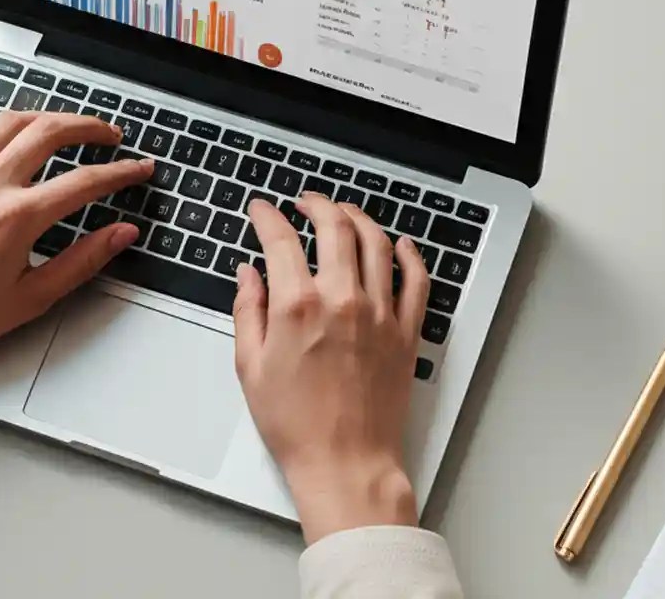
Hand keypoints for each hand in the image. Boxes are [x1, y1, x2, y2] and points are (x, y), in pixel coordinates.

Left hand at [0, 111, 153, 396]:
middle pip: (50, 131)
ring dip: (50, 117)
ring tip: (72, 126)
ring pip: (13, 122)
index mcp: (15, 219)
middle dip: (90, 127)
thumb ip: (84, 260)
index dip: (121, 172)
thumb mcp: (34, 297)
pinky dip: (11, 129)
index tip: (139, 168)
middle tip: (113, 136)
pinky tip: (22, 140)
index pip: (84, 181)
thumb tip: (120, 235)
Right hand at [233, 193, 430, 543]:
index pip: (281, 240)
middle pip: (335, 227)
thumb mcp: (251, 368)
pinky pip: (416, 281)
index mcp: (299, 307)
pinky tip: (400, 244)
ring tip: (345, 213)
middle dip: (317, 204)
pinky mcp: (405, 332)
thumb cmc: (296, 426)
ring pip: (377, 243)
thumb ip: (248, 311)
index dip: (268, 216)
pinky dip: (410, 255)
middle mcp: (343, 300)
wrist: (345, 463)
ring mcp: (380, 314)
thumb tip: (247, 273)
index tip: (262, 210)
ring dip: (360, 218)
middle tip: (306, 201)